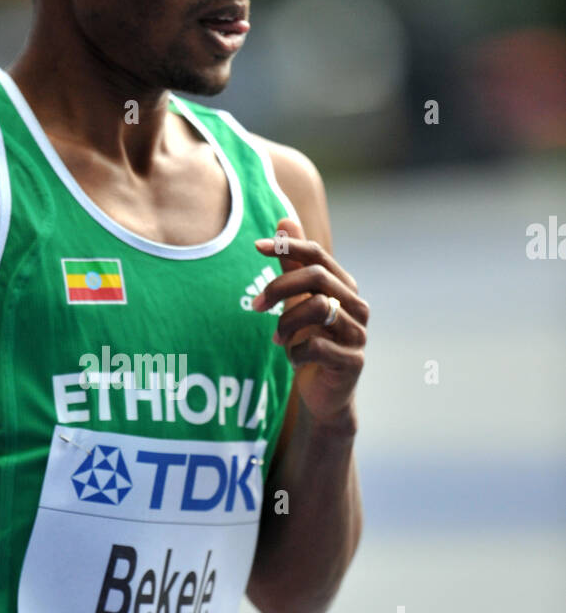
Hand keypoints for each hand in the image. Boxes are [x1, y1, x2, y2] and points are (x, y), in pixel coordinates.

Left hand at [252, 218, 368, 426]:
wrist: (325, 392)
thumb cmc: (312, 341)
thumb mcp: (298, 300)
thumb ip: (293, 264)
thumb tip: (284, 220)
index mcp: (344, 286)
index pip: (318, 254)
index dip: (288, 247)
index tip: (257, 246)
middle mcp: (357, 306)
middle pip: (316, 277)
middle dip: (279, 287)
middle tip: (255, 306)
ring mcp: (358, 334)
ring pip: (316, 309)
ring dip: (286, 325)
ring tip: (277, 340)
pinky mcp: (353, 362)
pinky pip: (316, 346)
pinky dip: (296, 353)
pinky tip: (295, 360)